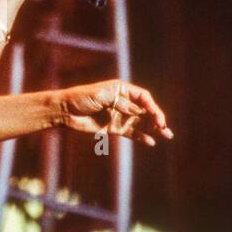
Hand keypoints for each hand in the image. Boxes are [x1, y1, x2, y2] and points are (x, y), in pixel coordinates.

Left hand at [57, 79, 173, 145]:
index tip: (157, 117)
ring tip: (166, 135)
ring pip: (141, 122)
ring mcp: (119, 116)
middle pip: (145, 110)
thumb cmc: (82, 97)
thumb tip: (137, 111)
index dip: (152, 107)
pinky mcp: (113, 128)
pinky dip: (141, 137)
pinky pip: (131, 133)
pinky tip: (150, 142)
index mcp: (122, 90)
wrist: (65, 111)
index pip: (143, 97)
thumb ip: (120, 103)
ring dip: (153, 129)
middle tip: (164, 128)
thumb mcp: (101, 95)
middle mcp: (123, 102)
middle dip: (156, 119)